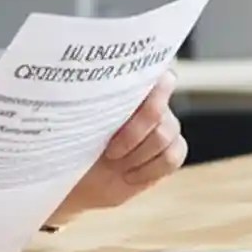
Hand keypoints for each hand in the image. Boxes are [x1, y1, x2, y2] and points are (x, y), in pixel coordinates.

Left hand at [52, 70, 186, 222]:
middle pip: (156, 110)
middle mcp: (155, 101)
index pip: (153, 74)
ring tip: (116, 163)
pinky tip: (130, 175)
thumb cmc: (77, 143)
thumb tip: (82, 90)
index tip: (124, 101)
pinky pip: (171, 157)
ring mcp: (168, 124)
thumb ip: (91, 103)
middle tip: (110, 151)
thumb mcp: (77, 122)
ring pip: (163, 136)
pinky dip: (148, 170)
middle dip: (132, 134)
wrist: (84, 178)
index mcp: (131, 86)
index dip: (146, 84)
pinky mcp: (174, 149)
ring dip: (137, 155)